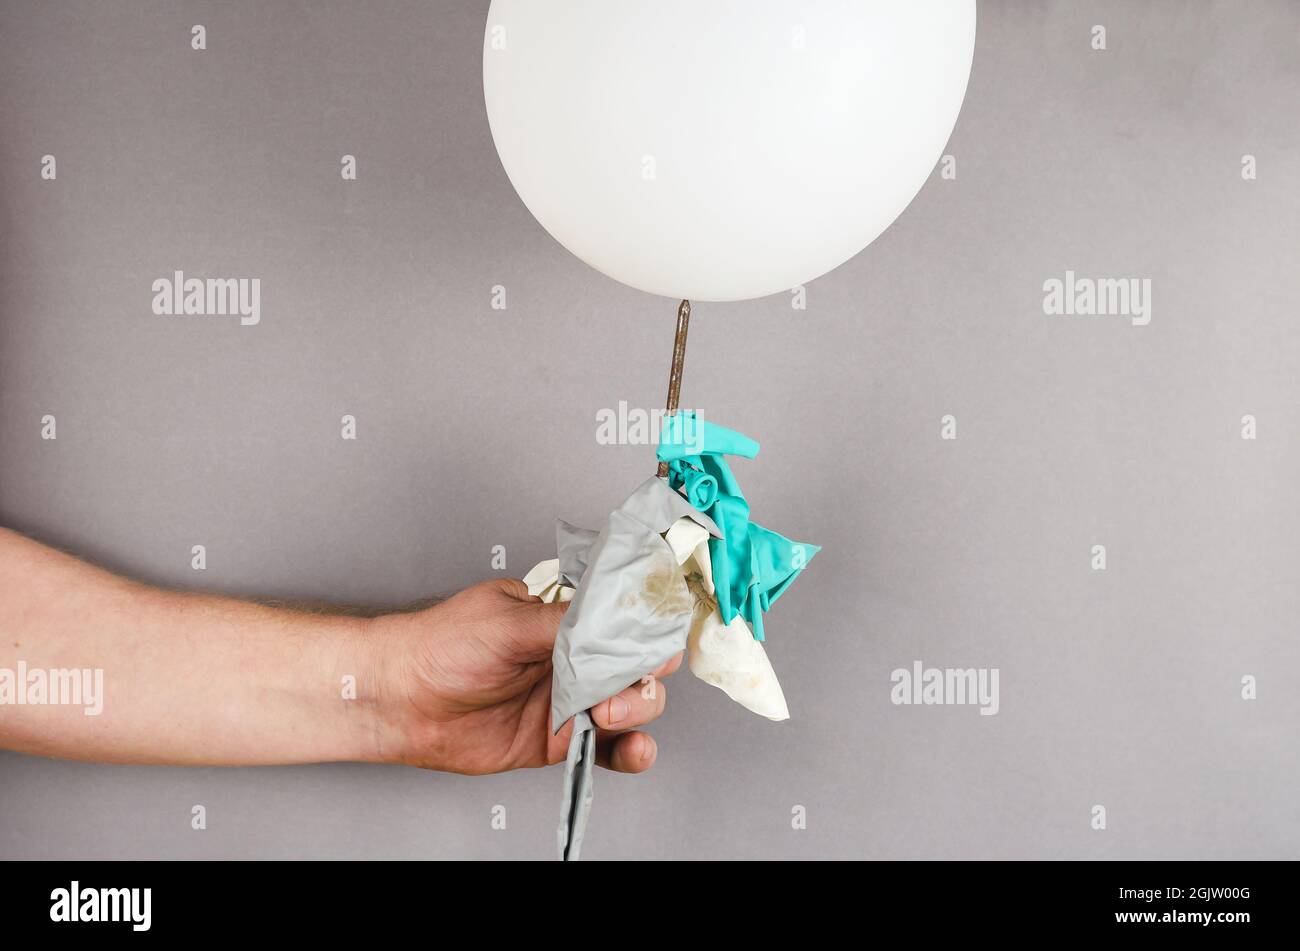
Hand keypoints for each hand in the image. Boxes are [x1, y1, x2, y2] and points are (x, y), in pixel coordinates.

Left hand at [369, 579, 679, 775]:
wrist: (401, 699)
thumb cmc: (440, 647)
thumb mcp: (507, 620)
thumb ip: (563, 624)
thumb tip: (612, 618)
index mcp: (563, 618)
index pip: (623, 616)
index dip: (646, 625)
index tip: (653, 635)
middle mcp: (572, 658)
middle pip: (638, 663)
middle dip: (643, 672)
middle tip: (623, 679)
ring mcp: (568, 700)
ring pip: (631, 705)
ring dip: (636, 709)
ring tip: (607, 713)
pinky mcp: (559, 740)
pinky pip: (607, 749)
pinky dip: (630, 752)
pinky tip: (634, 749)